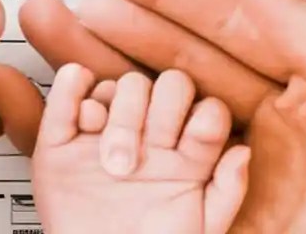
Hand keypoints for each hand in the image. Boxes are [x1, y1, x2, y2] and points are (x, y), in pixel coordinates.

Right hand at [15, 0, 305, 233]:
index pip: (236, 22)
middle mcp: (281, 138)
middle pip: (182, 61)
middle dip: (119, 23)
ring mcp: (246, 189)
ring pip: (159, 117)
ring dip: (103, 77)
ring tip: (55, 41)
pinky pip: (154, 184)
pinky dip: (109, 151)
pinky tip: (78, 122)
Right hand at [34, 66, 250, 233]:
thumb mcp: (199, 230)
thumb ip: (227, 192)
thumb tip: (242, 151)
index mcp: (187, 156)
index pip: (206, 109)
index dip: (203, 118)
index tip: (190, 145)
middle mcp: (150, 137)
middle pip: (164, 87)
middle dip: (158, 112)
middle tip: (145, 155)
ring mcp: (108, 132)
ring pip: (121, 86)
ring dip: (119, 112)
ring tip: (109, 159)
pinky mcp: (63, 138)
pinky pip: (68, 94)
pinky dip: (73, 89)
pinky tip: (84, 118)